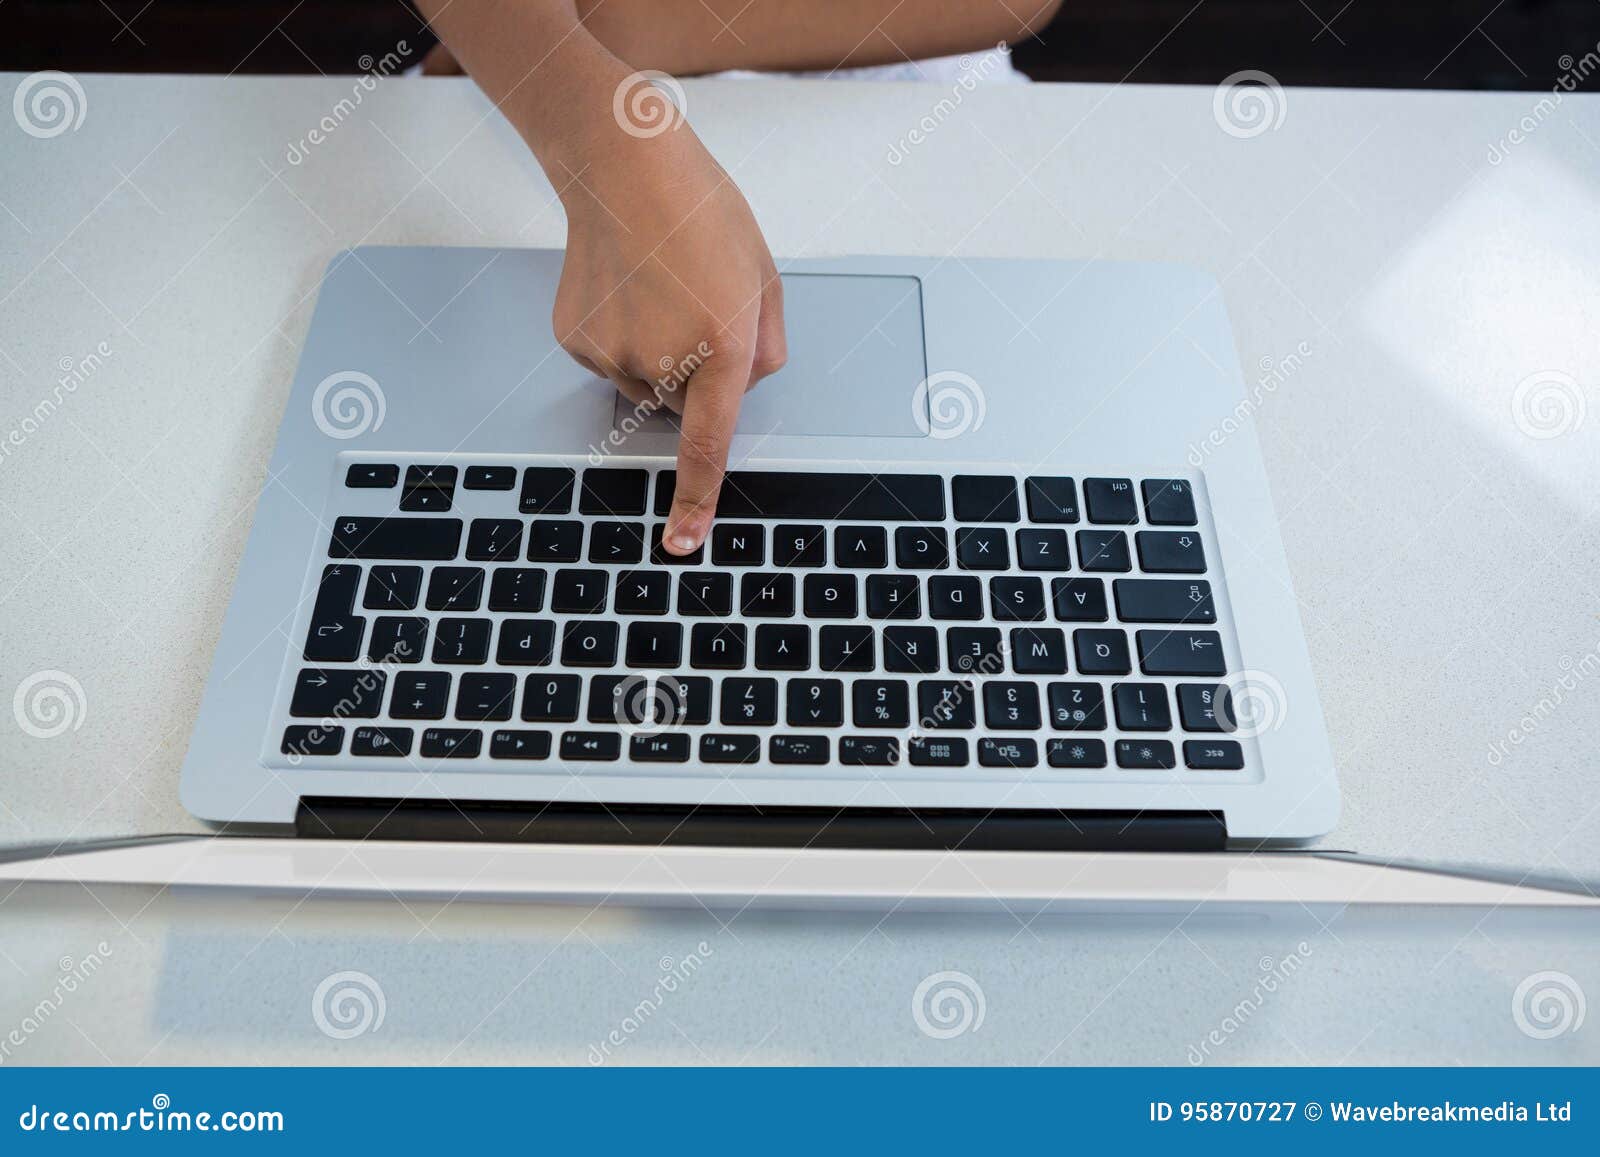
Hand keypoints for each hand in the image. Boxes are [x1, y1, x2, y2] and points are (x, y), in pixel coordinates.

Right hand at [552, 121, 785, 554]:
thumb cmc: (700, 212)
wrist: (621, 167)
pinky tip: (627, 291)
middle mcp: (663, 361)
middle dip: (699, 372)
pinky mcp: (577, 342)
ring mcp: (612, 354)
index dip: (696, 501)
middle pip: (687, 404)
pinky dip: (622, 339)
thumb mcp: (764, 278)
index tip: (684, 542)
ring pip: (647, 385)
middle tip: (695, 305)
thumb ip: (765, 348)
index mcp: (722, 347)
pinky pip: (611, 364)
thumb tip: (744, 386)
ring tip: (658, 290)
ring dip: (658, 355)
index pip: (708, 447)